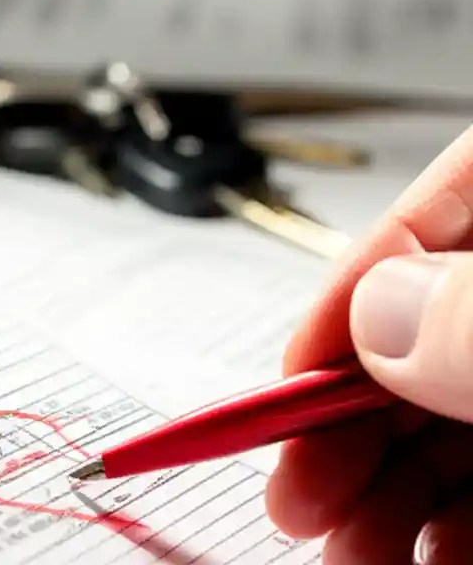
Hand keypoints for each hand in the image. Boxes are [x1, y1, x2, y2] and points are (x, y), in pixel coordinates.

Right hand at [266, 125, 472, 564]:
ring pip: (457, 414)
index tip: (288, 388)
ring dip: (395, 493)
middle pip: (430, 334)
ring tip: (362, 554)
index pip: (438, 213)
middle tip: (305, 502)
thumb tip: (380, 317)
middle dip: (352, 428)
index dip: (348, 304)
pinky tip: (438, 556)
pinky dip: (463, 522)